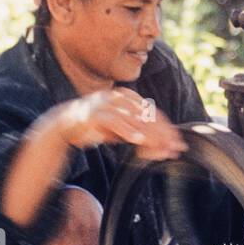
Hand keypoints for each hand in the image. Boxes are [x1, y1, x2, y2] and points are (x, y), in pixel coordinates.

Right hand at [51, 89, 186, 160]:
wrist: (66, 124)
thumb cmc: (97, 126)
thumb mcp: (121, 128)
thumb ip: (138, 131)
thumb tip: (162, 144)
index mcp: (127, 96)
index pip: (152, 112)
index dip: (167, 128)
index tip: (177, 142)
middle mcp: (118, 97)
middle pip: (147, 115)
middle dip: (163, 133)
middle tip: (174, 147)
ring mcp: (105, 104)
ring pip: (133, 119)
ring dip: (149, 134)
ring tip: (161, 146)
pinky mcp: (94, 114)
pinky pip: (115, 122)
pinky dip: (127, 131)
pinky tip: (138, 140)